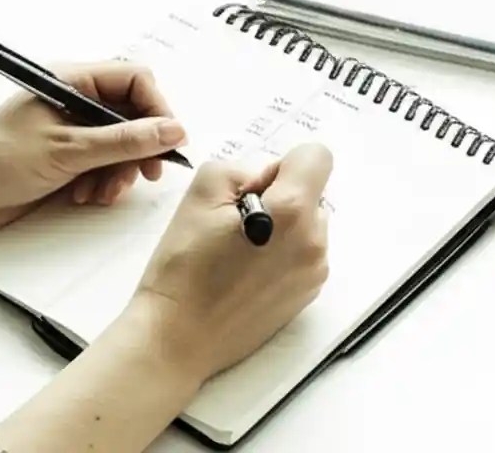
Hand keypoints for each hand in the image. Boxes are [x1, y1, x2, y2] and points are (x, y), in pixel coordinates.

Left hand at [0, 61, 187, 234]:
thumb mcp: (68, 150)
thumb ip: (124, 141)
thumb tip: (171, 131)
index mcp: (72, 82)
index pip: (135, 81)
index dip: (157, 109)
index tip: (168, 140)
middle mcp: (75, 103)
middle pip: (134, 116)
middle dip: (141, 148)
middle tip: (147, 172)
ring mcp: (72, 131)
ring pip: (122, 145)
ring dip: (120, 171)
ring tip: (103, 191)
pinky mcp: (67, 158)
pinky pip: (104, 166)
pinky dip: (103, 182)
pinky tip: (85, 195)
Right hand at [131, 144, 332, 381]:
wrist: (177, 338)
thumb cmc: (183, 268)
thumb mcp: (200, 193)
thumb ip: (242, 170)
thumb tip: (267, 180)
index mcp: (293, 210)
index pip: (317, 157)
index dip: (284, 164)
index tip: (257, 189)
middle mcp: (314, 240)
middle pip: (312, 194)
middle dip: (281, 198)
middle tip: (237, 225)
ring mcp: (315, 271)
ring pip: (308, 225)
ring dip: (283, 228)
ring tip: (240, 254)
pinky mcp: (309, 294)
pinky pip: (304, 255)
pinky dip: (283, 255)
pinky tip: (248, 274)